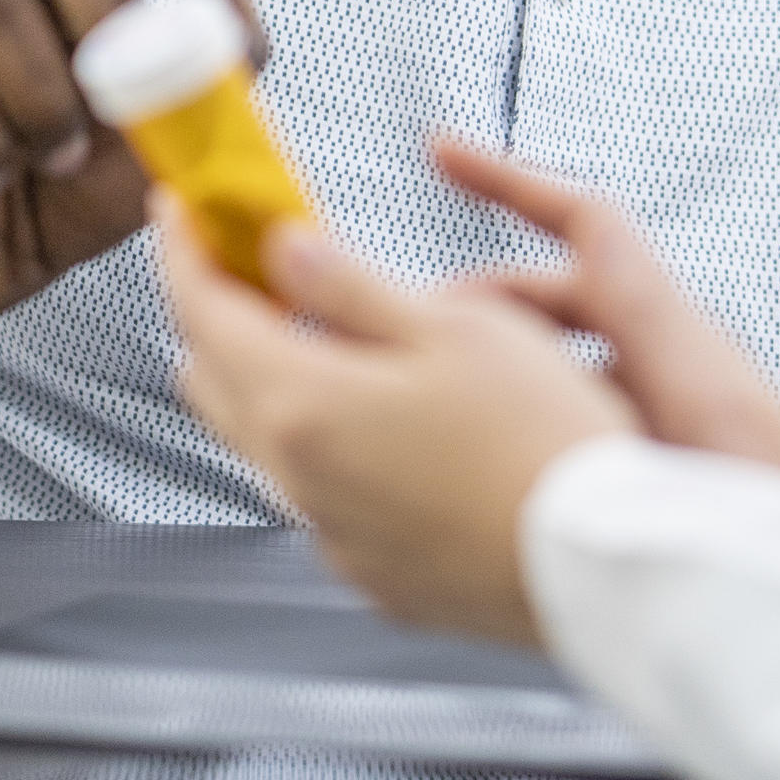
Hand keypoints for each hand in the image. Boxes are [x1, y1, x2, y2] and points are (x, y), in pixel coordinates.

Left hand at [166, 210, 636, 644]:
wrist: (599, 563)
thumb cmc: (543, 441)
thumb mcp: (453, 328)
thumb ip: (350, 287)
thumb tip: (286, 247)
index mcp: (305, 404)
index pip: (202, 312)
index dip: (182, 249)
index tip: (180, 209)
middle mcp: (299, 477)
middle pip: (212, 379)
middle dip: (215, 311)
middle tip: (249, 259)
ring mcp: (332, 533)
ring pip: (261, 440)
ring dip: (266, 376)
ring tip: (322, 329)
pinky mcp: (373, 571)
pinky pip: (317, 492)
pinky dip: (320, 439)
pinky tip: (380, 416)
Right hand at [429, 136, 779, 468]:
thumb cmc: (773, 508)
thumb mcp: (703, 392)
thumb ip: (643, 306)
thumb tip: (587, 225)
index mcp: (672, 333)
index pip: (584, 224)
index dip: (510, 182)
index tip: (444, 153)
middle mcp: (661, 366)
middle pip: (548, 302)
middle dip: (471, 306)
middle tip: (398, 330)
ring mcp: (646, 420)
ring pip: (545, 366)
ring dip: (484, 365)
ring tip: (418, 388)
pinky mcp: (638, 473)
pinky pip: (557, 423)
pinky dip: (512, 423)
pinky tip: (470, 462)